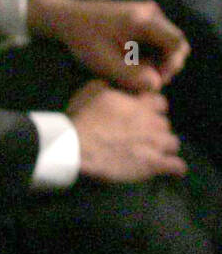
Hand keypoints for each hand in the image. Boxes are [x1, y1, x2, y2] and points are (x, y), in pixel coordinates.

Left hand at [28, 0, 188, 91]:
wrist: (69, 18)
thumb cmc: (85, 41)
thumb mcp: (105, 63)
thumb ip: (130, 76)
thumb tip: (156, 85)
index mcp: (144, 21)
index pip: (176, 43)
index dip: (172, 65)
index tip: (157, 81)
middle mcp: (151, 12)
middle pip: (175, 41)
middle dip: (168, 64)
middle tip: (150, 82)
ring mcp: (148, 12)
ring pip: (167, 39)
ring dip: (160, 59)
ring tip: (142, 75)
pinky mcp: (142, 15)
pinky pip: (157, 36)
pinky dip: (153, 52)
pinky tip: (137, 65)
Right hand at [67, 80, 185, 182]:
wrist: (76, 146)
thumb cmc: (82, 118)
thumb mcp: (94, 89)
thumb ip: (114, 85)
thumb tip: (122, 83)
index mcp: (141, 103)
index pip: (160, 102)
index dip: (153, 108)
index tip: (144, 114)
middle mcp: (152, 121)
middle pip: (165, 124)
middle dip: (156, 129)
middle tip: (142, 137)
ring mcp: (155, 144)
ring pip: (173, 143)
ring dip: (165, 147)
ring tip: (155, 153)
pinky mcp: (152, 165)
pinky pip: (175, 166)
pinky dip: (175, 168)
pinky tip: (173, 170)